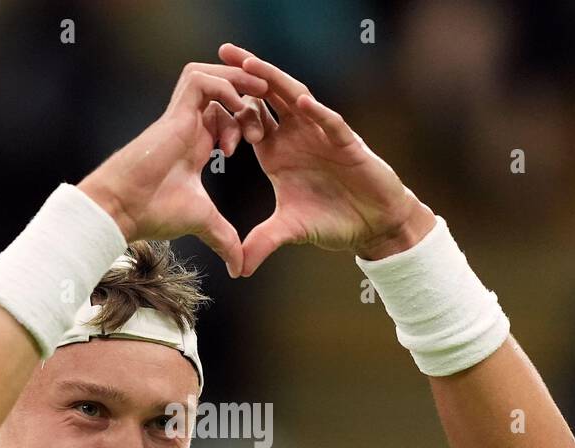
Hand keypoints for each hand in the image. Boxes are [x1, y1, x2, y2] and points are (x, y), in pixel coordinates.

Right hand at [77, 63, 267, 276]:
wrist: (125, 208)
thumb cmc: (154, 213)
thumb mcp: (203, 223)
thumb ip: (224, 239)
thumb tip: (239, 269)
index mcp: (197, 144)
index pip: (227, 114)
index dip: (247, 121)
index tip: (259, 145)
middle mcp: (190, 126)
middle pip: (224, 91)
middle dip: (249, 100)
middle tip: (261, 129)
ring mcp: (181, 117)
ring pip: (213, 77)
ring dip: (239, 86)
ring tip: (257, 104)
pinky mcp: (174, 113)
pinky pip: (202, 81)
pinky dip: (224, 87)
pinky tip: (238, 109)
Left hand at [217, 43, 435, 274]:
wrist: (373, 226)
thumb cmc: (334, 221)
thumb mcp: (289, 231)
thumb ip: (261, 242)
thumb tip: (237, 267)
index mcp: (276, 153)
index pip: (247, 121)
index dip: (227, 107)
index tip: (201, 95)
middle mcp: (296, 137)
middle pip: (267, 98)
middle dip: (245, 76)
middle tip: (219, 54)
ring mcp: (321, 136)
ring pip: (295, 99)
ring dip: (274, 80)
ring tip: (251, 63)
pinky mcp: (346, 144)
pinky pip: (329, 122)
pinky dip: (315, 111)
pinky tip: (299, 101)